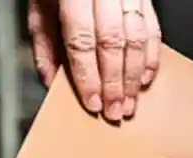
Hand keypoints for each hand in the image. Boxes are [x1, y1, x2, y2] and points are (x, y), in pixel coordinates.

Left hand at [28, 0, 162, 121]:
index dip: (89, 76)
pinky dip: (150, 56)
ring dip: (135, 76)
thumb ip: (44, 41)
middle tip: (116, 111)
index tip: (93, 102)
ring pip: (136, 37)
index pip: (82, 40)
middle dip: (115, 82)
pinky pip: (152, 27)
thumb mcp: (40, 4)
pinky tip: (145, 77)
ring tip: (131, 102)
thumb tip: (50, 80)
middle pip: (112, 42)